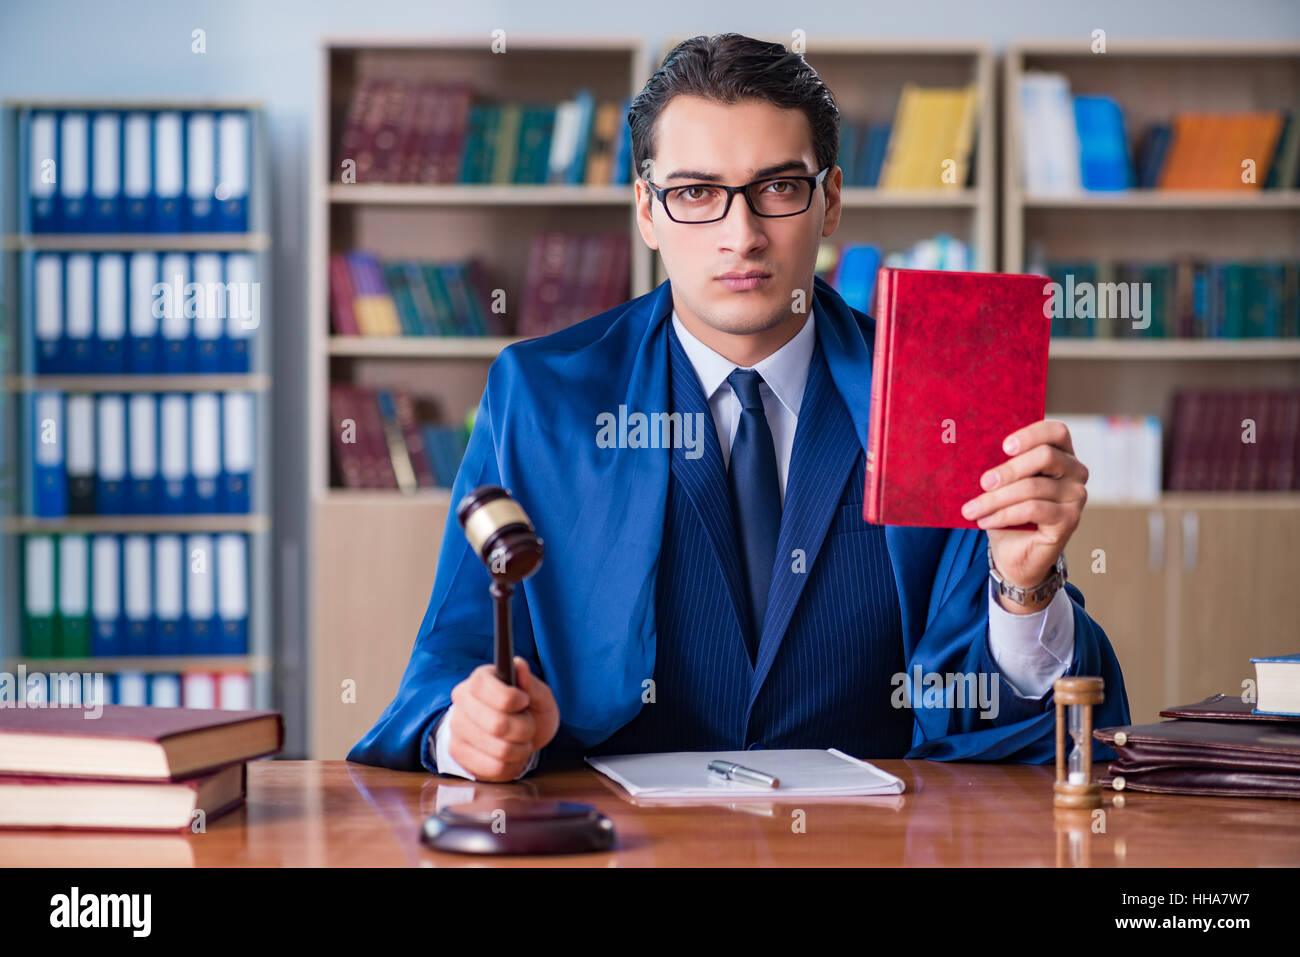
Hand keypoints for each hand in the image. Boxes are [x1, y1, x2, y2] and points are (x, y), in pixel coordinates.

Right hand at [446, 657, 559, 781]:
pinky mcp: (458, 753)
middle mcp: (462, 701)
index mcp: (480, 679)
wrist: (515, 736)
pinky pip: (495, 768)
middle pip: (499, 725)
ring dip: (521, 749)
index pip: (492, 691)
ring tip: (520, 741)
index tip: (525, 701)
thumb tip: (519, 664)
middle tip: (527, 725)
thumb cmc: (528, 711)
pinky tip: (511, 755)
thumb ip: (531, 683)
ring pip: (500, 750)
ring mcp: (456, 728)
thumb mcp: (539, 696)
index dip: (515, 700)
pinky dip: (512, 765)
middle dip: (524, 729)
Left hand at [959, 420, 1087, 610]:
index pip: (1057, 432)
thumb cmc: (1008, 512)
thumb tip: (974, 450)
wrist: (1015, 553)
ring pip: (1033, 487)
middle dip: (1009, 469)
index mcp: (1062, 455)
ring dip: (996, 498)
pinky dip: (1004, 514)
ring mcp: (1076, 496)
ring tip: (972, 509)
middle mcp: (1076, 472)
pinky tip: (984, 521)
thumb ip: (1001, 465)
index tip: (1004, 446)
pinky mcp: (1070, 519)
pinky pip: (1033, 509)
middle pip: (1046, 456)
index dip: (1032, 434)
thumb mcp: (1003, 485)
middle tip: (983, 482)